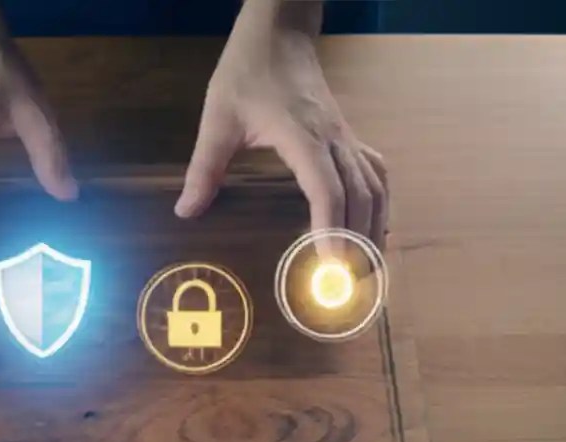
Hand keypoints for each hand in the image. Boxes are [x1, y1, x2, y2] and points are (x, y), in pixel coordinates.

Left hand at [176, 2, 388, 244]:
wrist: (279, 33)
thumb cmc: (247, 72)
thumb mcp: (216, 119)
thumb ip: (203, 168)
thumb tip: (186, 212)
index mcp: (303, 138)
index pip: (328, 191)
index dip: (332, 230)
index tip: (330, 266)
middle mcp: (334, 140)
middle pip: (361, 197)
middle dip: (359, 242)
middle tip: (349, 283)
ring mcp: (346, 137)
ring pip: (376, 186)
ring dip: (375, 226)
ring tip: (367, 265)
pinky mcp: (348, 135)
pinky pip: (375, 172)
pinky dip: (379, 202)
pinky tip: (373, 224)